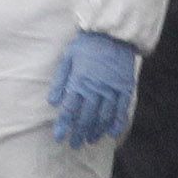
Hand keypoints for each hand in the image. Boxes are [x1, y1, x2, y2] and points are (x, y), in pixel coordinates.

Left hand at [47, 32, 140, 147]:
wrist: (112, 33)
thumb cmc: (87, 45)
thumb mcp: (68, 57)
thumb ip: (60, 80)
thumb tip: (52, 102)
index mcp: (79, 82)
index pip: (69, 110)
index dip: (64, 126)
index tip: (59, 138)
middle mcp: (95, 89)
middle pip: (86, 117)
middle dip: (79, 133)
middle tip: (74, 144)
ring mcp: (112, 90)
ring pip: (103, 117)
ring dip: (96, 131)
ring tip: (90, 140)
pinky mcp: (125, 88)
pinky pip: (122, 110)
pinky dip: (117, 124)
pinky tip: (112, 134)